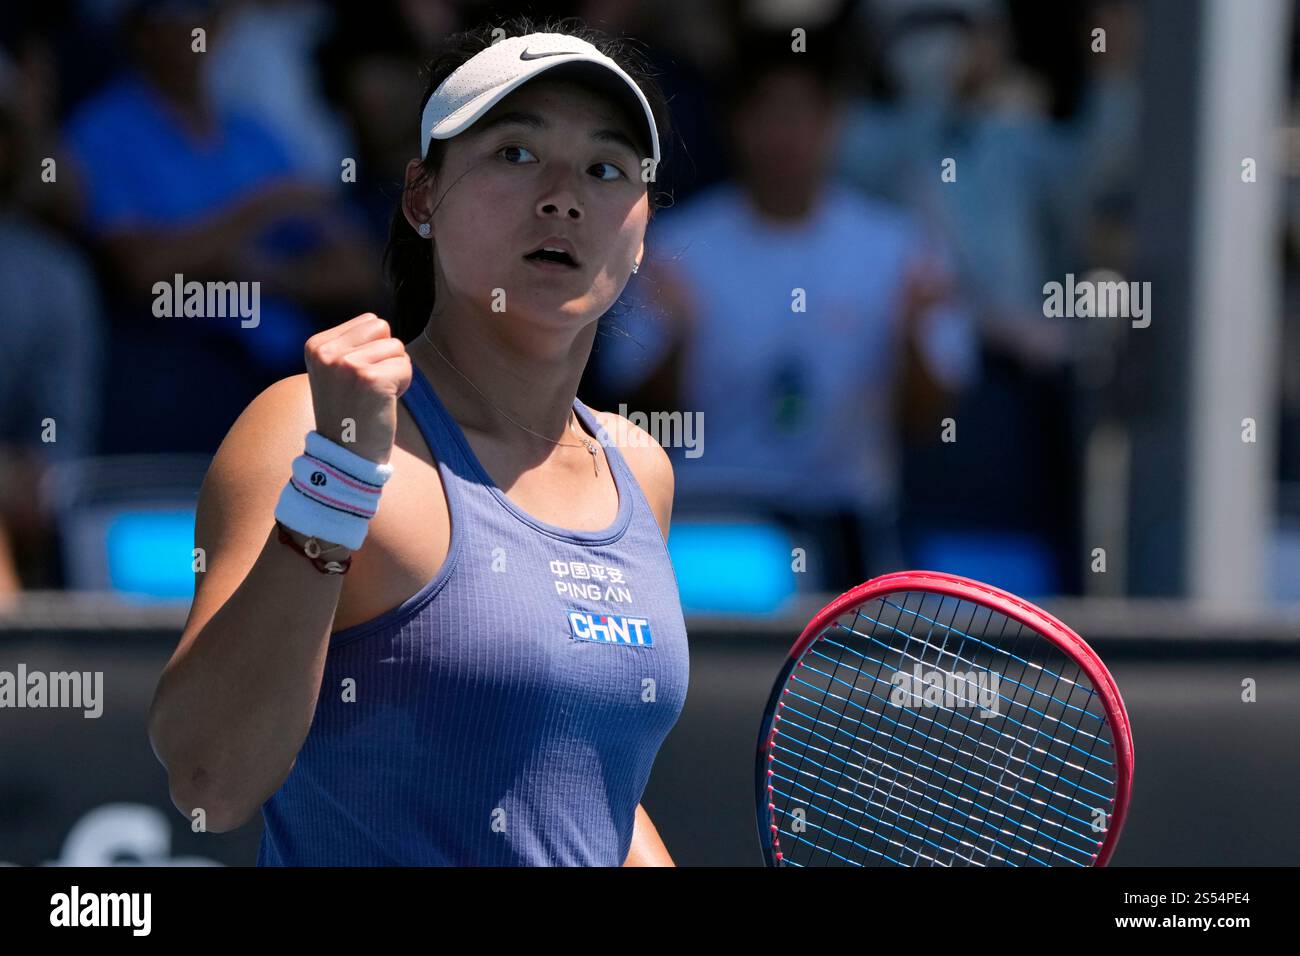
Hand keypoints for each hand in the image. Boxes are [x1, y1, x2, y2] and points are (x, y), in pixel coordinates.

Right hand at [304, 314, 411, 464]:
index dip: (373, 349)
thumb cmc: (349, 412)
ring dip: (395, 372)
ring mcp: (347, 365)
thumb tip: (379, 324)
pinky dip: (404, 385)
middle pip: (383, 328)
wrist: (345, 454)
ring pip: (397, 347)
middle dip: (386, 355)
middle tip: (370, 385)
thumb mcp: (334, 371)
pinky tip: (384, 402)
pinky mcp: (370, 379)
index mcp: (316, 345)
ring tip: (375, 396)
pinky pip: (406, 367)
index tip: (358, 378)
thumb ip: (351, 345)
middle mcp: (327, 351)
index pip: (368, 321)